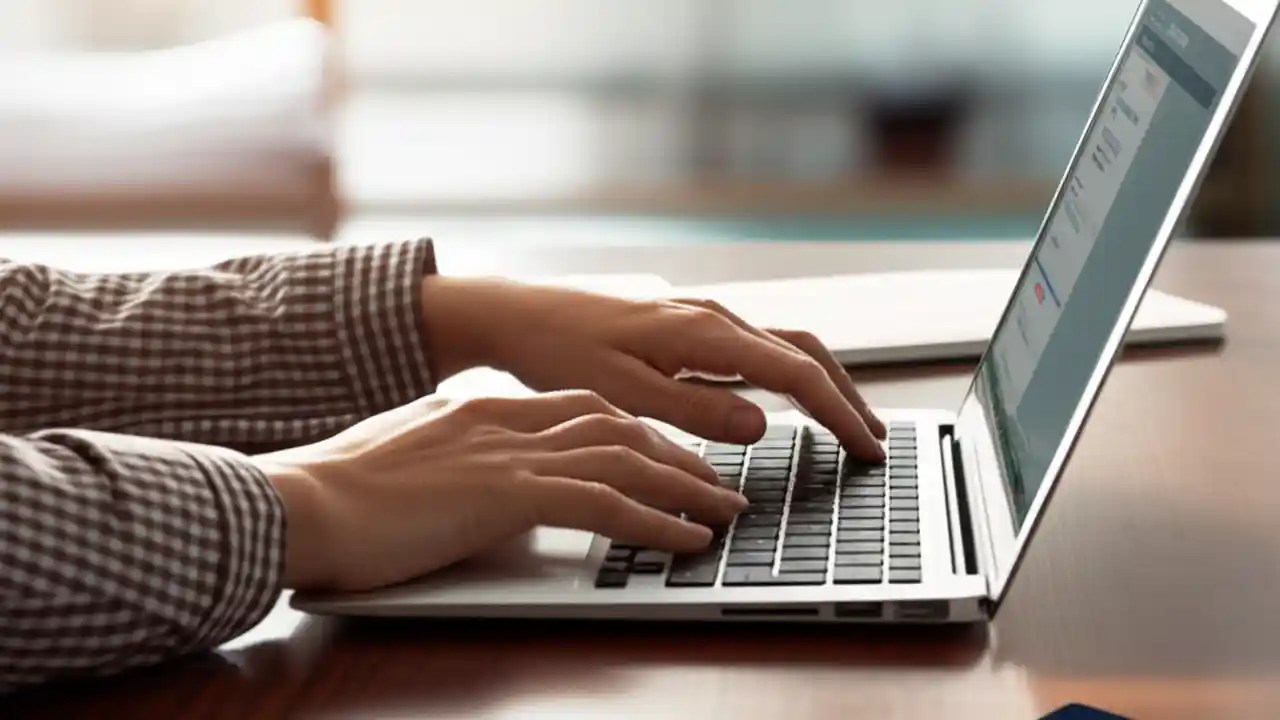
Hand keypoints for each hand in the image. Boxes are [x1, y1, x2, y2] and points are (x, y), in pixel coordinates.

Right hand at [254, 390, 745, 590]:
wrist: (300, 503)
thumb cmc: (337, 494)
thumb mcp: (407, 462)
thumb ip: (452, 462)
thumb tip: (474, 484)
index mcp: (482, 411)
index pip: (580, 409)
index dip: (633, 432)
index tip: (664, 454)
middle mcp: (505, 420)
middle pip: (615, 425)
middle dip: (673, 455)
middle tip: (714, 483)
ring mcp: (509, 452)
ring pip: (624, 457)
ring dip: (684, 487)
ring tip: (723, 513)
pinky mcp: (507, 493)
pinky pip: (603, 502)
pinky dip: (655, 520)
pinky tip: (686, 538)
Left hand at [421, 277, 885, 459]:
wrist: (521, 314)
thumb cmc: (562, 353)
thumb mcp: (624, 394)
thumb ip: (696, 411)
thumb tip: (763, 425)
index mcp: (704, 332)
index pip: (796, 373)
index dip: (839, 413)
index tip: (867, 447)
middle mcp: (714, 316)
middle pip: (805, 351)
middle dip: (846, 397)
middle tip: (874, 442)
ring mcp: (705, 315)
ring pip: (786, 344)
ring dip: (824, 382)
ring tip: (849, 421)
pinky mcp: (692, 323)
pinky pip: (760, 344)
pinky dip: (792, 371)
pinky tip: (793, 396)